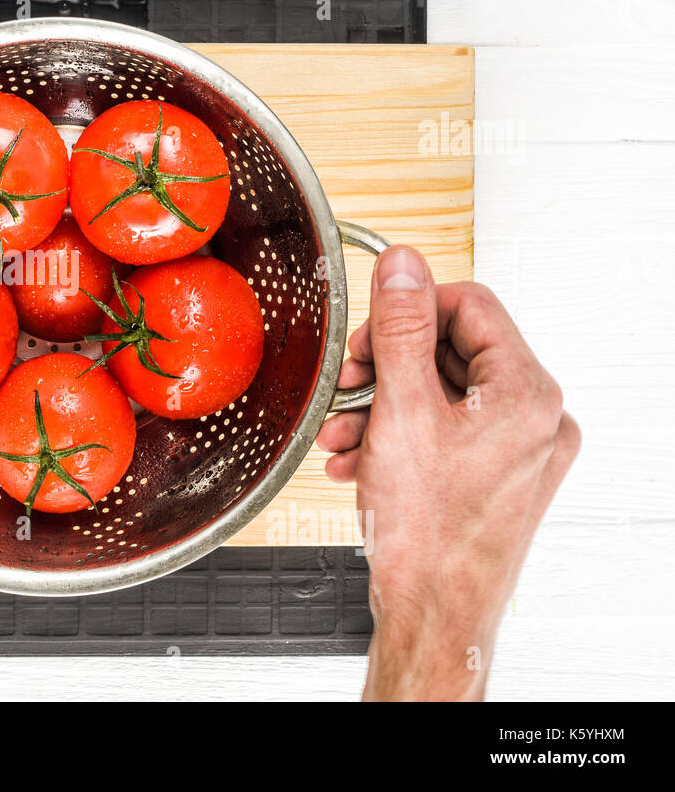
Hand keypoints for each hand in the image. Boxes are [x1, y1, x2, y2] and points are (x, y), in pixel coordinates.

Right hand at [315, 245, 579, 700]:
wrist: (434, 614)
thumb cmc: (428, 532)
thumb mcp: (401, 410)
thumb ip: (400, 328)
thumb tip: (402, 265)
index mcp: (528, 393)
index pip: (469, 305)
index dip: (409, 310)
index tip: (368, 330)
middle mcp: (536, 420)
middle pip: (453, 352)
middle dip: (386, 367)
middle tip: (349, 383)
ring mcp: (519, 453)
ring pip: (444, 396)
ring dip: (383, 406)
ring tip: (344, 431)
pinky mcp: (497, 480)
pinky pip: (446, 434)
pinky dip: (400, 437)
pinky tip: (360, 457)